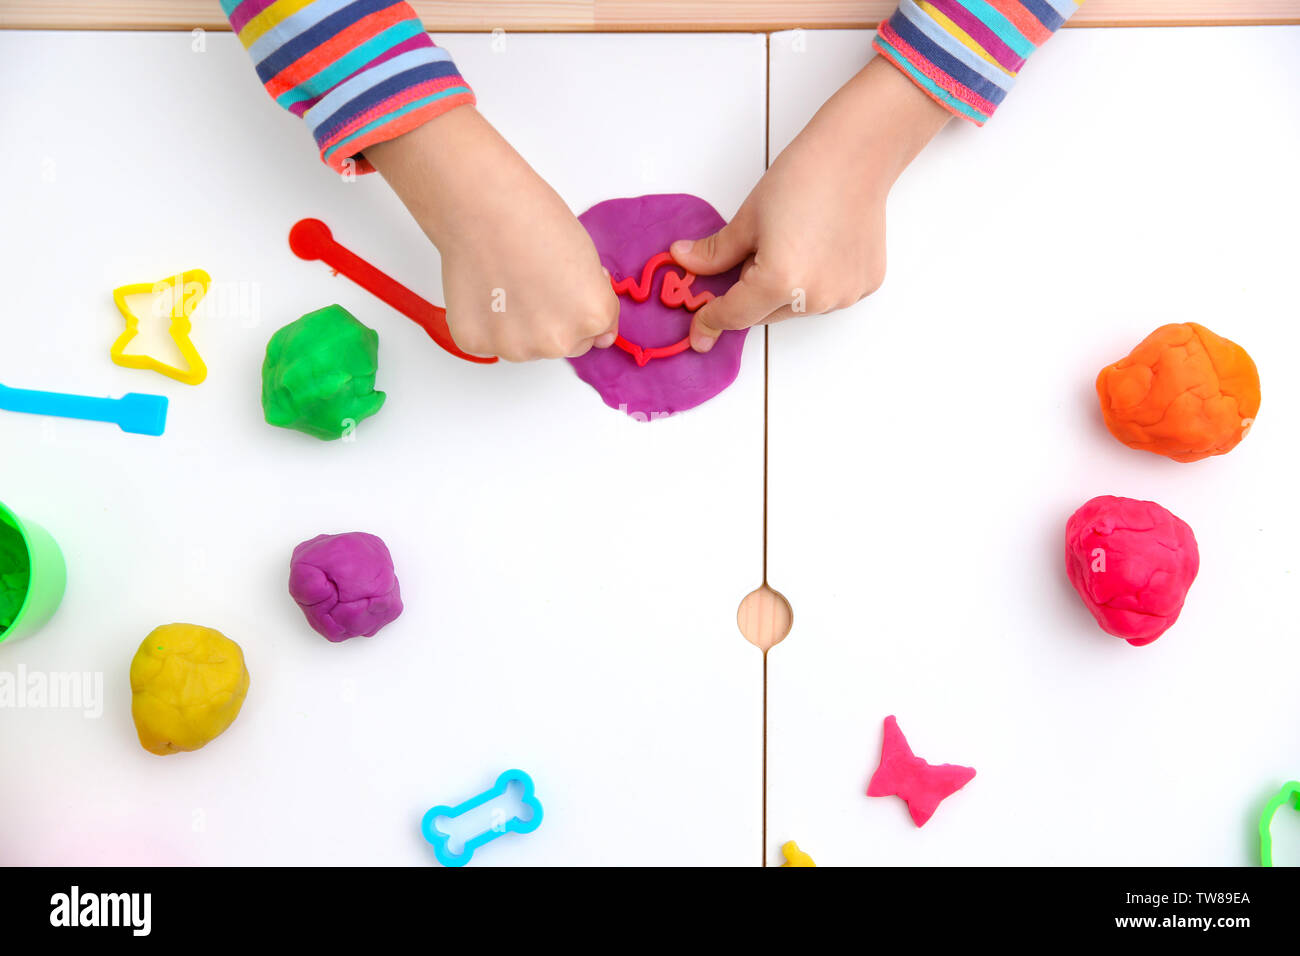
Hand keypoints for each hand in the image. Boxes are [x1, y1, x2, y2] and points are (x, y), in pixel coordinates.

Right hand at [367, 107, 617, 360]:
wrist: (482, 205)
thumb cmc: (536, 219)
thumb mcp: (589, 260)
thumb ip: (596, 303)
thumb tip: (601, 336)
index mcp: (592, 317)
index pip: (598, 331)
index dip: (579, 303)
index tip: (562, 282)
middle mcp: (557, 342)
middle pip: (562, 344)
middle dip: (553, 321)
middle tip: (532, 280)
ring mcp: (514, 347)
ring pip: (525, 347)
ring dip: (518, 326)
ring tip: (505, 282)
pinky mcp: (475, 343)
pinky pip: (488, 341)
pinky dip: (485, 322)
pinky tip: (482, 289)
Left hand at [670, 57, 949, 351]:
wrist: (856, 156)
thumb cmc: (803, 178)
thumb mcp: (748, 218)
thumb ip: (715, 253)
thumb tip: (684, 262)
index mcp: (779, 281)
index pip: (735, 315)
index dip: (711, 321)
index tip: (699, 334)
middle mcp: (816, 298)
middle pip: (766, 314)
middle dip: (751, 294)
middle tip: (756, 253)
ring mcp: (844, 295)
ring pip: (796, 308)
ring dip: (784, 290)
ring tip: (794, 243)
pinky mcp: (865, 286)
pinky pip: (827, 296)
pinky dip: (815, 282)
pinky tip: (820, 247)